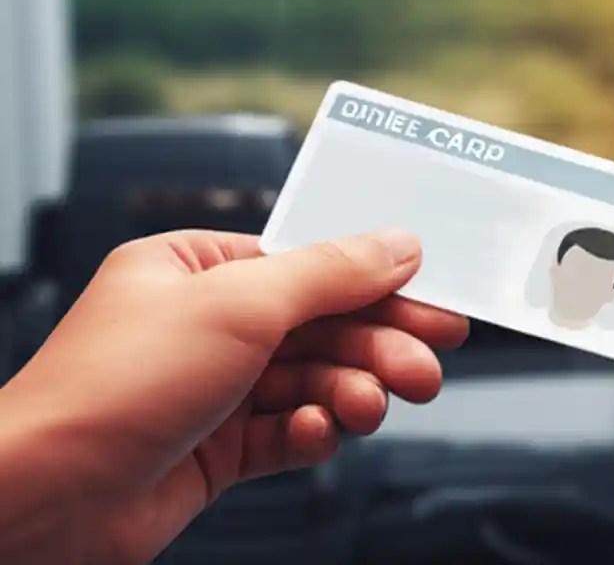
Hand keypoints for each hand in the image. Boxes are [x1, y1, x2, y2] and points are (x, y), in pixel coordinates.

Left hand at [0, 229, 466, 563]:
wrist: (47, 501)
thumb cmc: (110, 389)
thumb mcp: (239, 305)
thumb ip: (329, 273)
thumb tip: (397, 246)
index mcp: (194, 268)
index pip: (308, 265)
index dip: (376, 285)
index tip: (433, 301)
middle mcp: (204, 325)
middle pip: (320, 327)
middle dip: (376, 347)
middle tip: (426, 366)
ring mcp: (211, 389)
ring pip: (311, 382)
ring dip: (349, 392)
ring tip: (371, 406)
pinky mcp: (216, 449)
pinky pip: (287, 432)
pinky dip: (311, 432)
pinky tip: (317, 433)